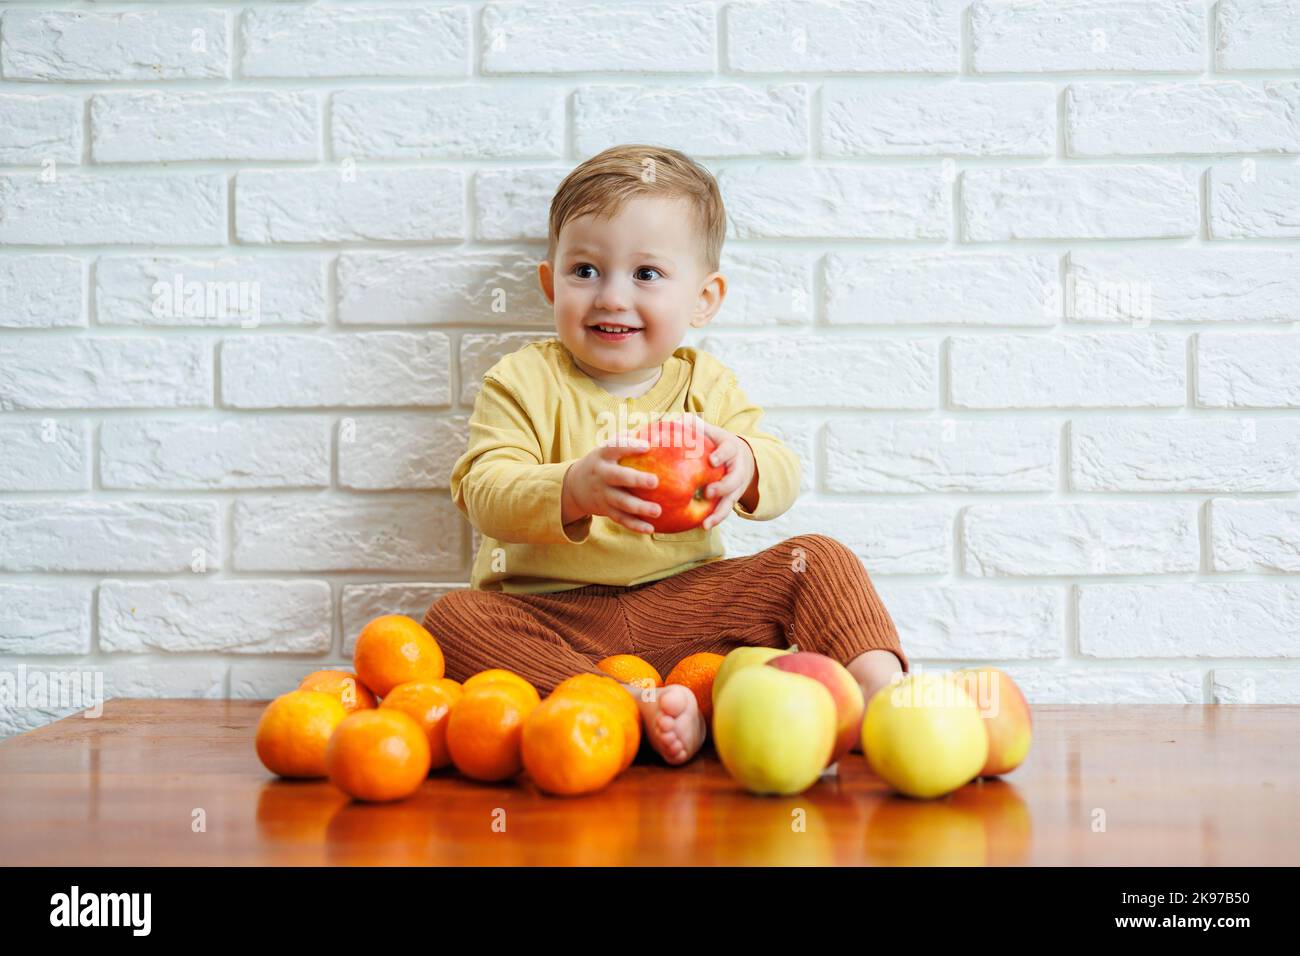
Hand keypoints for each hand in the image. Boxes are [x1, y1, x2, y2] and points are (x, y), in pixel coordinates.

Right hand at [561, 434, 661, 533]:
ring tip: (658, 510)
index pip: (614, 448)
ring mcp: (603, 494)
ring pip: (620, 502)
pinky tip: (650, 528)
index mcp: (602, 456)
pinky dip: (635, 525)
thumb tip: (658, 429)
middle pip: (617, 477)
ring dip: (639, 507)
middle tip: (655, 481)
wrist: (574, 486)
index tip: (647, 446)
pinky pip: (621, 519)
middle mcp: (601, 475)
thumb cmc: (602, 462)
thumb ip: (628, 440)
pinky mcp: (606, 510)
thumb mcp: (607, 448)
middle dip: (635, 480)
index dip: (629, 446)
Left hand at [681, 413, 756, 530]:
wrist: (742, 458)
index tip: (712, 460)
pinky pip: (724, 511)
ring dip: (719, 513)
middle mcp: (737, 471)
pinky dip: (715, 519)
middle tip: (708, 491)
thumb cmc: (719, 444)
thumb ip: (697, 427)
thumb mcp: (712, 432)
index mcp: (732, 451)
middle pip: (733, 481)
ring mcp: (737, 487)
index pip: (728, 452)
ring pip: (730, 501)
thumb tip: (679, 419)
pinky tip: (701, 527)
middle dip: (722, 487)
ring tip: (706, 523)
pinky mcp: (732, 499)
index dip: (721, 456)